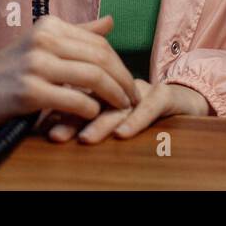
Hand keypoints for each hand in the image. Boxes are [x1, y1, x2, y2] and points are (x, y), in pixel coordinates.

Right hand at [0, 15, 139, 127]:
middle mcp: (44, 39)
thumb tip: (111, 22)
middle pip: (100, 58)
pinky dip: (90, 109)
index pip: (99, 43)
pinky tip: (93, 115)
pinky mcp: (29, 91)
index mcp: (50, 26)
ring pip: (92, 77)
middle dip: (123, 80)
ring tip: (121, 107)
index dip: (119, 64)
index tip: (129, 82)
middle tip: (133, 97)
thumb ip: (77, 33)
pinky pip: (74, 100)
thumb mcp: (42, 42)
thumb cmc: (10, 67)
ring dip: (113, 95)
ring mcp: (35, 64)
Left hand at [43, 77, 212, 143]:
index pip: (76, 93)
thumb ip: (83, 115)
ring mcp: (140, 90)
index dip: (58, 109)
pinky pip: (150, 108)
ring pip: (119, 105)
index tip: (41, 126)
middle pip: (93, 97)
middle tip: (55, 134)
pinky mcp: (164, 96)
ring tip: (85, 138)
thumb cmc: (143, 112)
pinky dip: (136, 120)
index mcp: (102, 87)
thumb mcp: (111, 116)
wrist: (185, 103)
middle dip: (73, 117)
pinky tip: (123, 134)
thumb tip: (46, 125)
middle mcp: (118, 86)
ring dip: (102, 122)